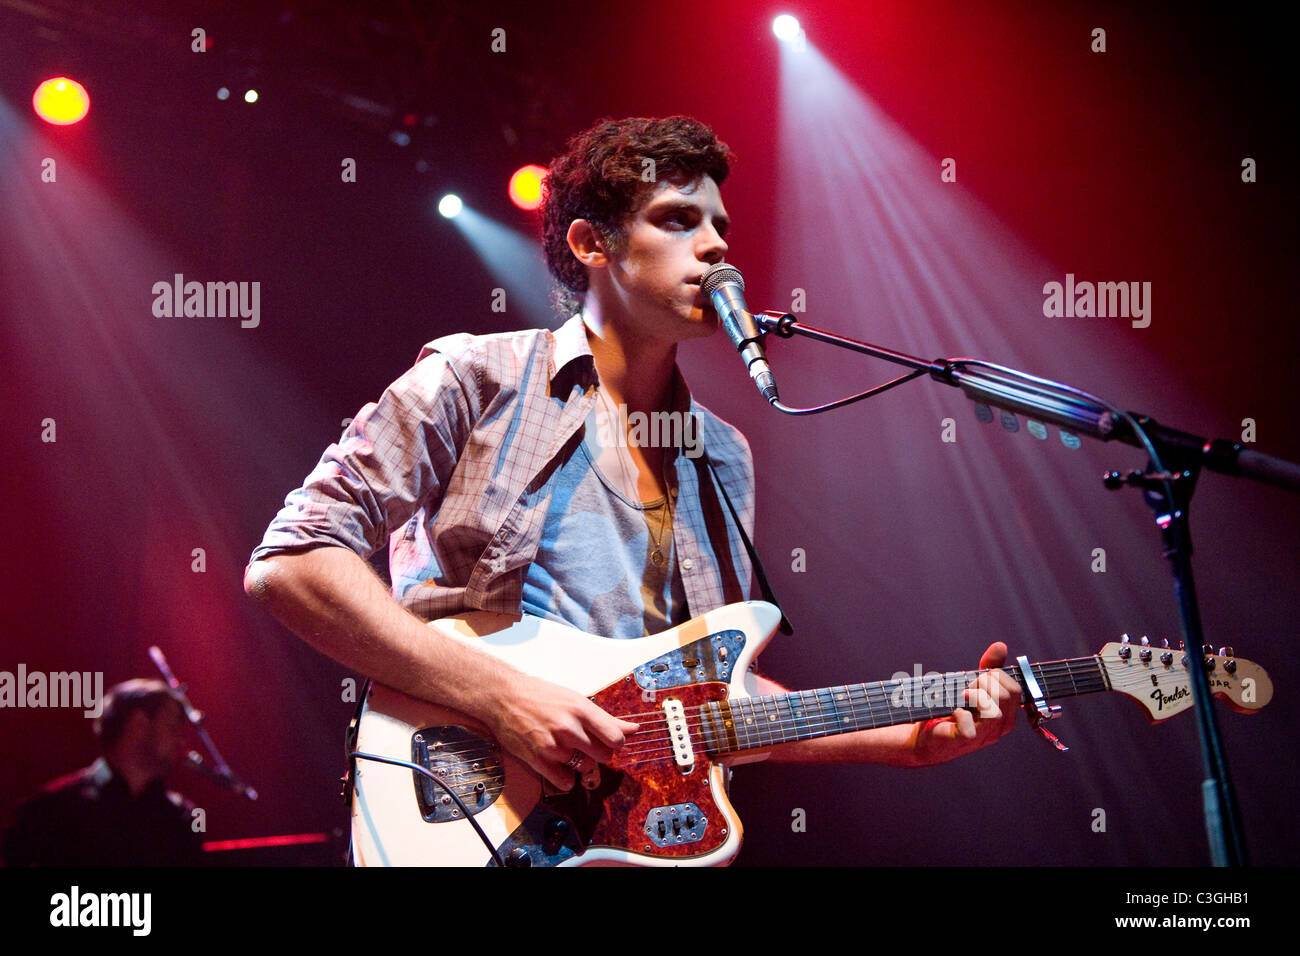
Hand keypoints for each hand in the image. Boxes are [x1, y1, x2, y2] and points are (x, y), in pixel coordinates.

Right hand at [488, 673, 639, 789]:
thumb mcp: (575, 699)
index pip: (615, 738)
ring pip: (585, 768)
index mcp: (581, 709)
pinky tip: (558, 764)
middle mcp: (569, 728)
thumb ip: (605, 718)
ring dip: (580, 764)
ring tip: (567, 750)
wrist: (503, 696)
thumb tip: (633, 728)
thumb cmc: (539, 695)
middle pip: (604, 756)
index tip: (610, 743)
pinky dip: (565, 778)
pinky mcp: (539, 760)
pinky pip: (565, 782)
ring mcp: (554, 746)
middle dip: (599, 753)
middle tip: (586, 745)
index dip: (616, 743)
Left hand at [909, 642, 1019, 766]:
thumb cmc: (951, 709)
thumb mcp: (972, 684)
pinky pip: (970, 726)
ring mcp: (984, 735)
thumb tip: (1001, 646)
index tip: (978, 678)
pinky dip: (961, 713)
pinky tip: (954, 711)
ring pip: (995, 711)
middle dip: (986, 682)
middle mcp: (1000, 726)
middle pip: (1008, 695)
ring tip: (962, 696)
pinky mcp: (965, 740)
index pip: (1016, 689)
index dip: (996, 676)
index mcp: (1006, 714)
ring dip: (976, 695)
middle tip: (968, 686)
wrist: (926, 735)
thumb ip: (989, 667)